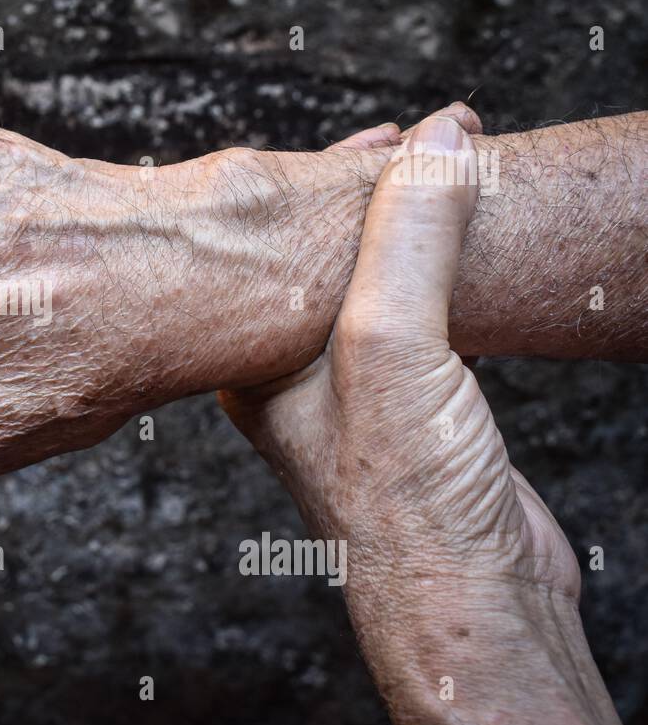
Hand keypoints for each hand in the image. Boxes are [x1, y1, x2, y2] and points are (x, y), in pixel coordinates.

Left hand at [219, 111, 621, 724]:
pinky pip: (420, 309)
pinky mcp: (410, 403)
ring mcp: (350, 388)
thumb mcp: (392, 348)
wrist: (472, 597)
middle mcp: (290, 372)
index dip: (329, 174)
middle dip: (374, 188)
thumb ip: (407, 239)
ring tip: (452, 169)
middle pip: (321, 253)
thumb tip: (437, 139)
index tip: (390, 128)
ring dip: (412, 222)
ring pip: (373, 278)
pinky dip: (445, 265)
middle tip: (431, 135)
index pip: (274, 242)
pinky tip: (465, 245)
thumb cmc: (406, 503)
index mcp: (252, 359)